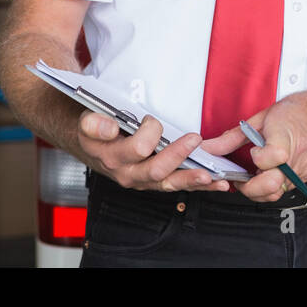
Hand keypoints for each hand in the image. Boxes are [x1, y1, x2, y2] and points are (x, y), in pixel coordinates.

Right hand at [76, 110, 231, 192]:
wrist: (93, 148)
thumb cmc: (96, 131)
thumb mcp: (88, 121)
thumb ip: (95, 124)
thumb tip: (109, 127)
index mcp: (112, 156)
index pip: (136, 148)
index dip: (149, 133)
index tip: (153, 120)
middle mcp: (128, 173)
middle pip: (156, 170)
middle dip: (178, 155)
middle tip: (194, 139)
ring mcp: (143, 180)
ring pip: (170, 183)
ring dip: (193, 179)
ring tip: (214, 176)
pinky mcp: (156, 182)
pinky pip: (178, 185)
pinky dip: (199, 185)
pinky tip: (218, 183)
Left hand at [202, 86, 306, 202]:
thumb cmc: (297, 111)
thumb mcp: (263, 117)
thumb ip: (235, 136)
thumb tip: (212, 148)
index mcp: (284, 138)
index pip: (266, 159)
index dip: (255, 159)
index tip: (253, 152)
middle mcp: (296, 158)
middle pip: (270, 186)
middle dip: (250, 187)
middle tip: (241, 179)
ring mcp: (302, 170)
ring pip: (276, 193)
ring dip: (260, 190)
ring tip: (253, 177)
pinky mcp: (306, 176)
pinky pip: (286, 189)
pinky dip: (273, 186)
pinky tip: (268, 174)